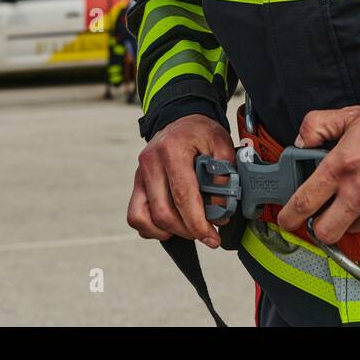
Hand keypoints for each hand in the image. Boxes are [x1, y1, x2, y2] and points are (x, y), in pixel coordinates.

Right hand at [127, 114, 236, 248]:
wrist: (182, 120)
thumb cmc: (201, 134)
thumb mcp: (222, 145)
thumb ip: (224, 175)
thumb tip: (221, 210)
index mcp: (172, 150)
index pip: (182, 196)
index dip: (197, 223)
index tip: (212, 238)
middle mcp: (151, 162)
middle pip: (162, 212)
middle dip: (186, 230)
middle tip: (206, 233)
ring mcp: (140, 174)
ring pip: (144, 218)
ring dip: (167, 231)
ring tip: (187, 227)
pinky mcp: (137, 184)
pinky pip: (135, 216)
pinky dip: (151, 227)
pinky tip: (171, 224)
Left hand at [276, 99, 359, 245]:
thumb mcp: (352, 114)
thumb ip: (318, 125)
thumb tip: (301, 142)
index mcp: (342, 166)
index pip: (304, 202)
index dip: (289, 215)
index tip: (286, 219)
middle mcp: (359, 193)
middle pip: (325, 232)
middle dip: (320, 226)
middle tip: (323, 214)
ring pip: (354, 229)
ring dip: (351, 217)